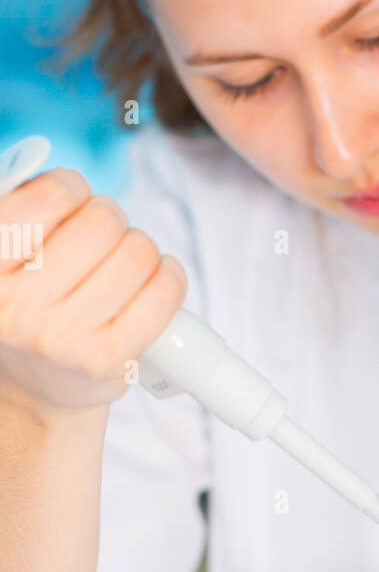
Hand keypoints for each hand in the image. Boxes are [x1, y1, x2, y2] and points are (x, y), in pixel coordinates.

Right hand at [0, 167, 186, 420]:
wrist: (36, 389)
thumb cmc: (26, 306)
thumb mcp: (4, 260)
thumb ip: (22, 216)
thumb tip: (65, 182)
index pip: (46, 197)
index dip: (69, 187)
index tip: (70, 199)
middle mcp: (16, 308)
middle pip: (103, 220)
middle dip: (108, 219)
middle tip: (100, 237)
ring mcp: (63, 338)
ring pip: (137, 251)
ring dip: (139, 248)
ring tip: (121, 265)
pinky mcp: (109, 360)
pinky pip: (164, 291)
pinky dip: (169, 276)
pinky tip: (154, 280)